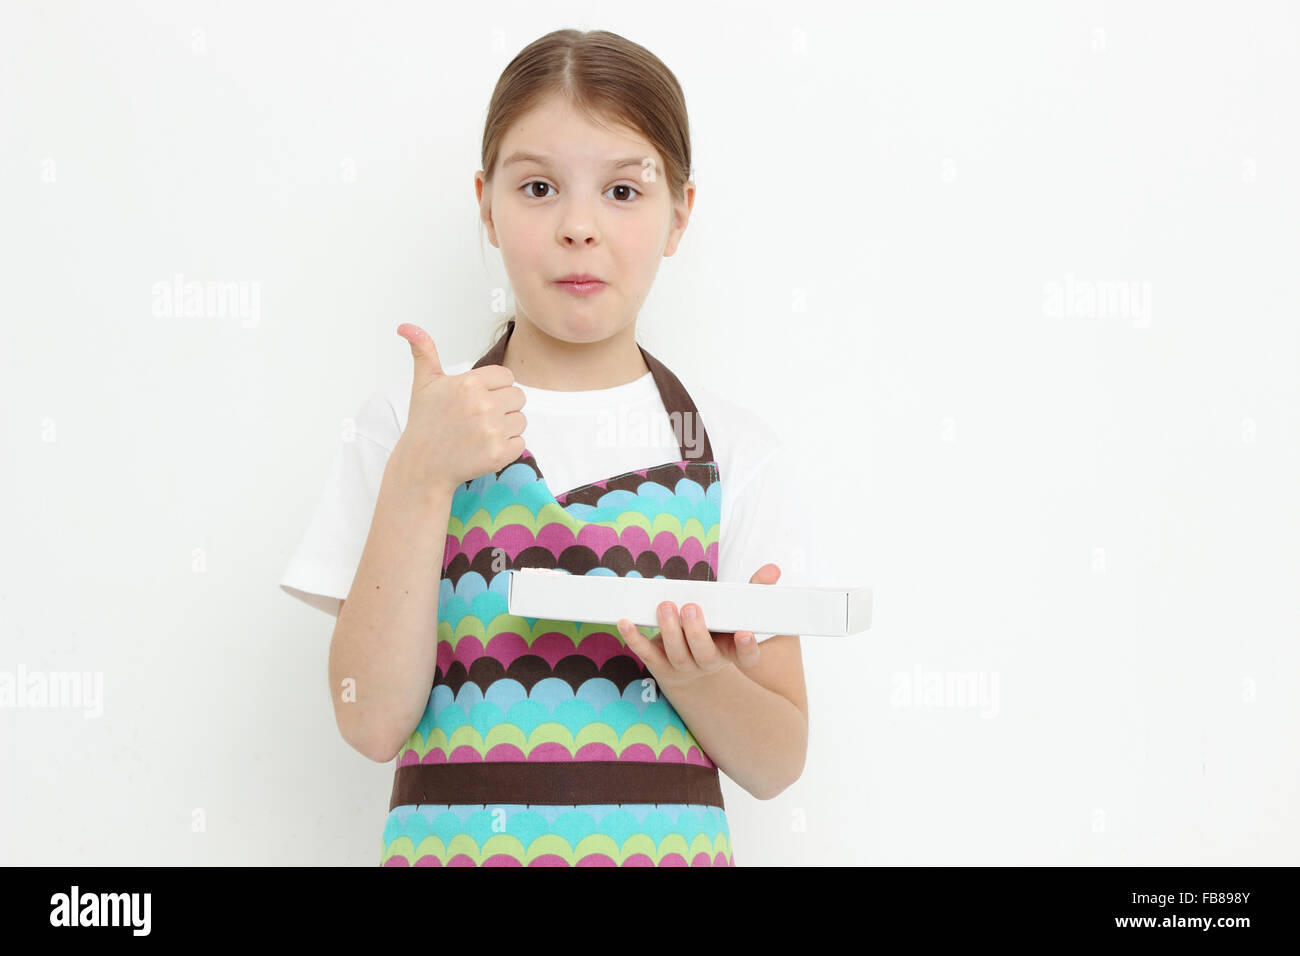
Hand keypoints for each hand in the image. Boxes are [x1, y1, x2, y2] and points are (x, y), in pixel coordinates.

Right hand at [391, 323, 526, 492]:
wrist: (423, 465)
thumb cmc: (425, 422)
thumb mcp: (424, 383)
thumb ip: (424, 351)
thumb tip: (406, 326)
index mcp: (469, 383)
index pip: (507, 377)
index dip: (495, 388)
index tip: (478, 398)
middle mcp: (483, 405)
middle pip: (518, 397)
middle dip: (503, 406)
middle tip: (479, 417)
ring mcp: (492, 431)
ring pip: (521, 420)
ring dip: (506, 426)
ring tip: (481, 432)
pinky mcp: (499, 454)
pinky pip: (521, 443)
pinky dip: (507, 447)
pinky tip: (485, 447)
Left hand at [616, 564, 781, 691]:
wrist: (690, 667)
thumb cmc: (716, 630)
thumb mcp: (735, 612)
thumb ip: (754, 591)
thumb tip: (773, 569)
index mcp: (732, 651)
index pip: (746, 657)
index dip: (747, 647)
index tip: (745, 632)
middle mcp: (709, 663)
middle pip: (705, 654)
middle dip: (696, 632)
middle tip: (690, 608)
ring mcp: (683, 667)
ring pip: (677, 654)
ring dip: (669, 630)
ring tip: (665, 606)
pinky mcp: (659, 665)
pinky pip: (646, 654)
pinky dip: (634, 638)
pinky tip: (625, 622)